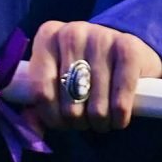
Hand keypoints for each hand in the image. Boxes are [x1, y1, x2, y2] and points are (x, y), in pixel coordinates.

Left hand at [4, 21, 161, 132]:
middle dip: (77, 121)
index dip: (51, 117)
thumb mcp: (58, 80)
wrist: (125, 49)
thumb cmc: (84, 70)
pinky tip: (119, 117)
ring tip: (101, 119)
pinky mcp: (129, 48)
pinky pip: (120, 100)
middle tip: (84, 120)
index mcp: (47, 36)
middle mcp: (72, 32)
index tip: (61, 122)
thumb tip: (32, 129)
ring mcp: (102, 37)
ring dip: (100, 122)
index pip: (41, 91)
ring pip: (96, 106)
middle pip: (69, 102)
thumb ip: (40, 104)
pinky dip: (120, 117)